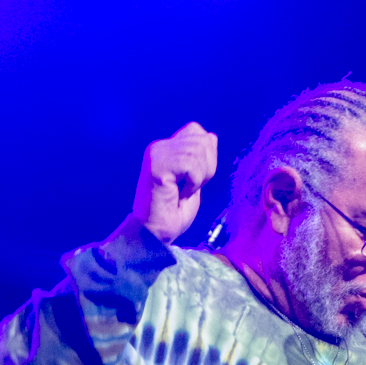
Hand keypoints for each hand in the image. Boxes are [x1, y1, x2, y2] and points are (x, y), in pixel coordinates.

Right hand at [131, 121, 218, 242]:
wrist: (154, 234)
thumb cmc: (172, 214)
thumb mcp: (194, 181)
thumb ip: (201, 159)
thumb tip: (211, 136)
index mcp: (166, 148)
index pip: (195, 130)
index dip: (206, 154)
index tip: (195, 179)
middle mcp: (158, 147)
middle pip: (201, 138)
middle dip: (207, 166)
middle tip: (192, 187)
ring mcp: (156, 155)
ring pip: (197, 150)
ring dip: (200, 177)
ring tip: (185, 191)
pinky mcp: (156, 166)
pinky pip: (191, 165)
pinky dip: (193, 183)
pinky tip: (181, 193)